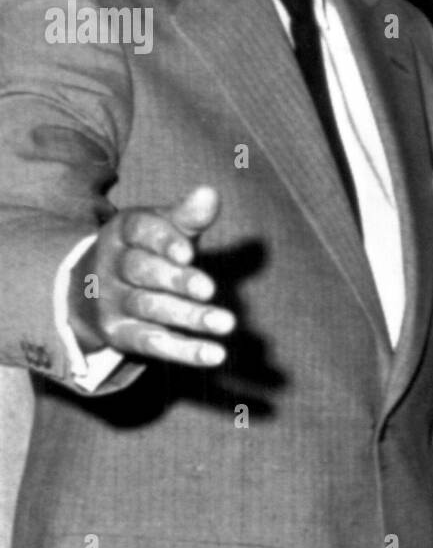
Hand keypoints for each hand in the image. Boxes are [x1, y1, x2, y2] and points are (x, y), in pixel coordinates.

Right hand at [69, 185, 234, 366]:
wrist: (91, 289)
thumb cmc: (146, 250)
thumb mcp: (163, 228)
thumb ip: (188, 216)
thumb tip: (210, 193)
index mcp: (124, 230)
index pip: (141, 231)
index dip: (164, 242)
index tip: (189, 253)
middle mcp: (112, 265)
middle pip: (142, 271)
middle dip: (176, 281)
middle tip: (209, 289)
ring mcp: (112, 301)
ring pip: (150, 308)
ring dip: (189, 317)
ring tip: (226, 323)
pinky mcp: (119, 334)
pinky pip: (152, 343)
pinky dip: (184, 350)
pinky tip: (214, 354)